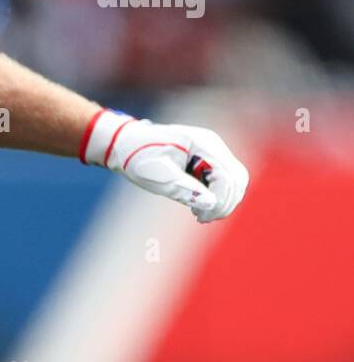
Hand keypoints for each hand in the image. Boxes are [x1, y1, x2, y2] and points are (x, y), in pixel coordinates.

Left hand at [80, 110, 248, 222]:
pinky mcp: (206, 159)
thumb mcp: (157, 175)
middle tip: (202, 219)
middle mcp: (212, 145)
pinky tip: (199, 208)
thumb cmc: (136, 157)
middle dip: (224, 202)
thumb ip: (183, 188)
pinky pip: (221, 179)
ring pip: (232, 180)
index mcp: (201, 143)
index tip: (201, 216)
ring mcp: (211, 150)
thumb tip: (211, 203)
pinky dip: (215, 195)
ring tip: (201, 216)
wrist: (124, 144)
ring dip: (222, 200)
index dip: (220, 200)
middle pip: (236, 178)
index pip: (226, 176)